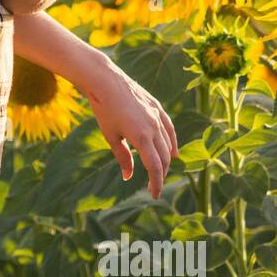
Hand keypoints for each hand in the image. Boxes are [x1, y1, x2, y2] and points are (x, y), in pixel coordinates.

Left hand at [81, 57, 178, 198]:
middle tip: (153, 186)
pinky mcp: (157, 107)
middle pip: (164, 158)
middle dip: (160, 174)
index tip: (154, 195)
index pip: (155, 167)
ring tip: (161, 171)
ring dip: (166, 160)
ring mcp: (157, 116)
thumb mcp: (111, 136)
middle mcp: (153, 127)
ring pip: (168, 144)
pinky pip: (169, 129)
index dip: (156, 183)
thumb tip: (128, 176)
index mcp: (141, 137)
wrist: (105, 80)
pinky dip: (172, 142)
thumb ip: (123, 157)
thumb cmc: (104, 109)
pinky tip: (173, 152)